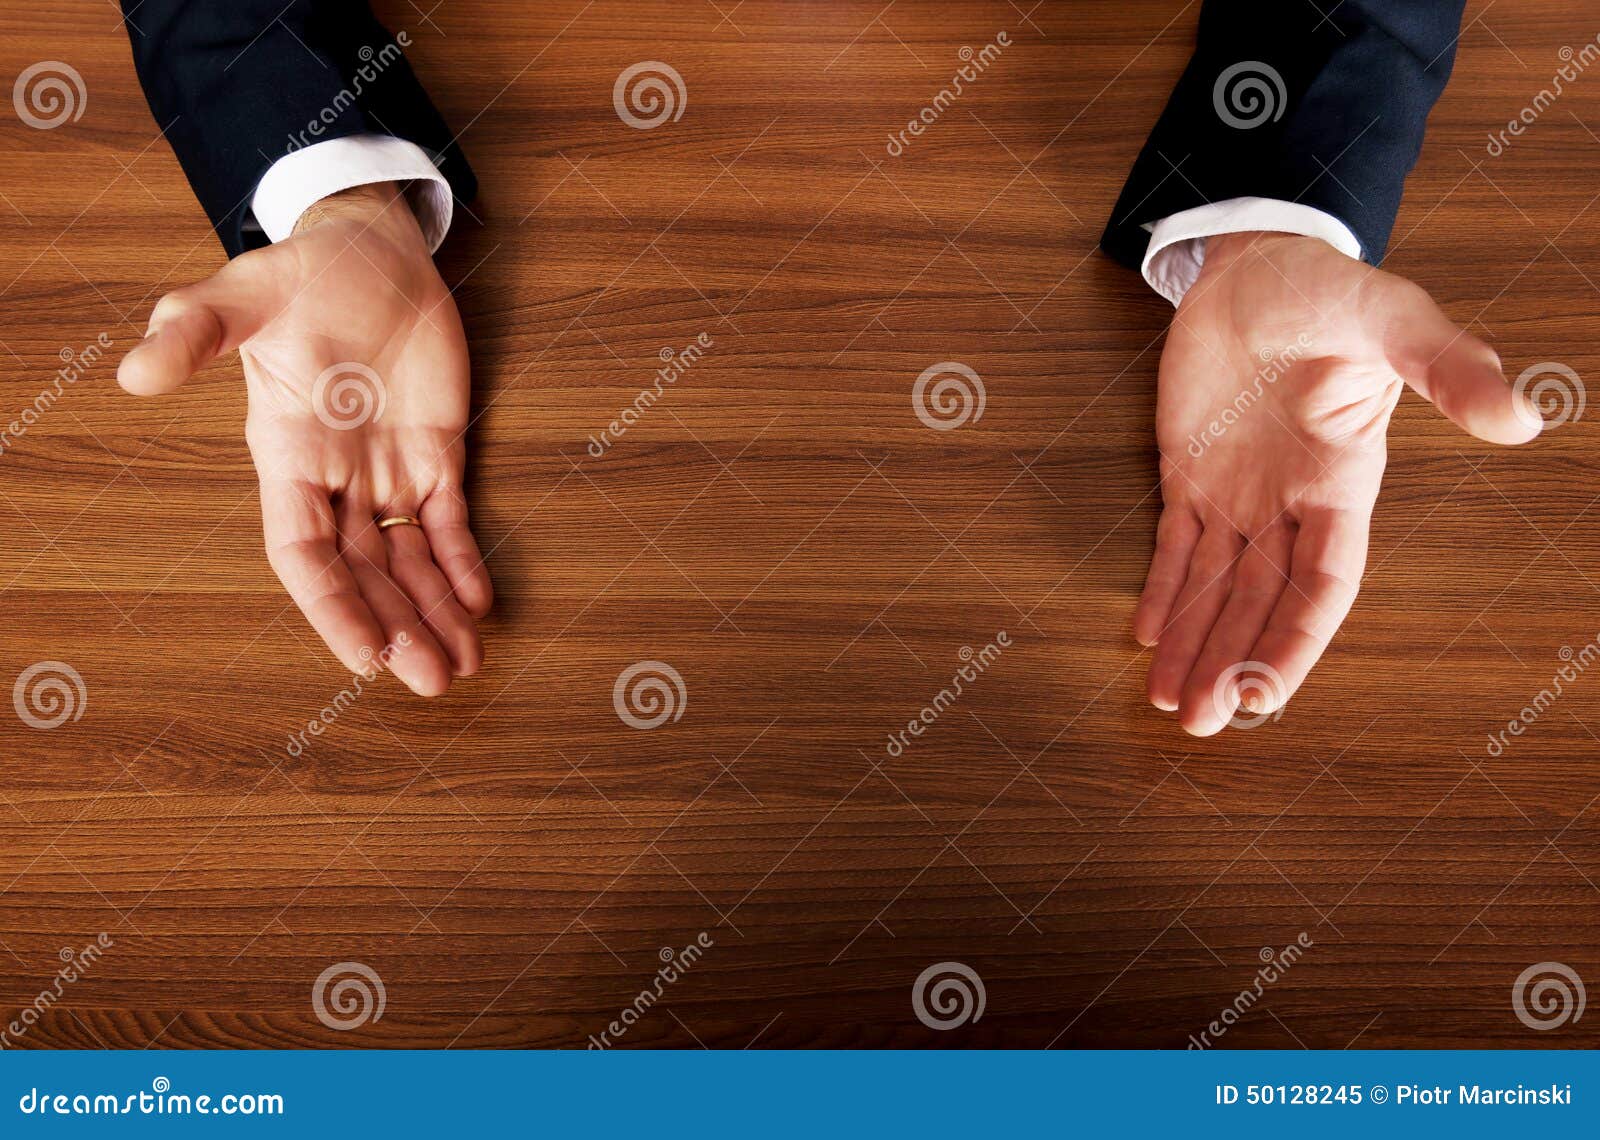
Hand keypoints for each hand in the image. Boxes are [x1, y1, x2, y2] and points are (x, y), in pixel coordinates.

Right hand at [118, 182, 491, 695]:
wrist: (367, 247)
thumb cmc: (299, 273)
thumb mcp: (238, 295)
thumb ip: (192, 331)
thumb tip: (136, 372)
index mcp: (284, 457)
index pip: (304, 554)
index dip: (332, 607)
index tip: (363, 657)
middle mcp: (335, 478)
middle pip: (364, 574)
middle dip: (396, 628)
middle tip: (432, 680)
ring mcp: (387, 468)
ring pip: (409, 561)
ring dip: (434, 613)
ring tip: (461, 663)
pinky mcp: (436, 450)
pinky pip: (449, 521)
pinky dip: (463, 563)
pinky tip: (480, 605)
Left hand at [1135, 231, 1539, 734]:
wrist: (1257, 260)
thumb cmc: (1328, 290)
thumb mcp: (1394, 320)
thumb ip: (1449, 367)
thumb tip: (1521, 417)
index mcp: (1342, 483)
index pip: (1321, 585)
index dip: (1294, 642)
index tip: (1263, 696)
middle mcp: (1289, 503)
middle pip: (1259, 602)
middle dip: (1230, 662)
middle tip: (1198, 722)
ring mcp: (1238, 492)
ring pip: (1215, 586)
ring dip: (1193, 642)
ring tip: (1169, 700)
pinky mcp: (1189, 471)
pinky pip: (1174, 544)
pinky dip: (1161, 589)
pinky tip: (1145, 634)